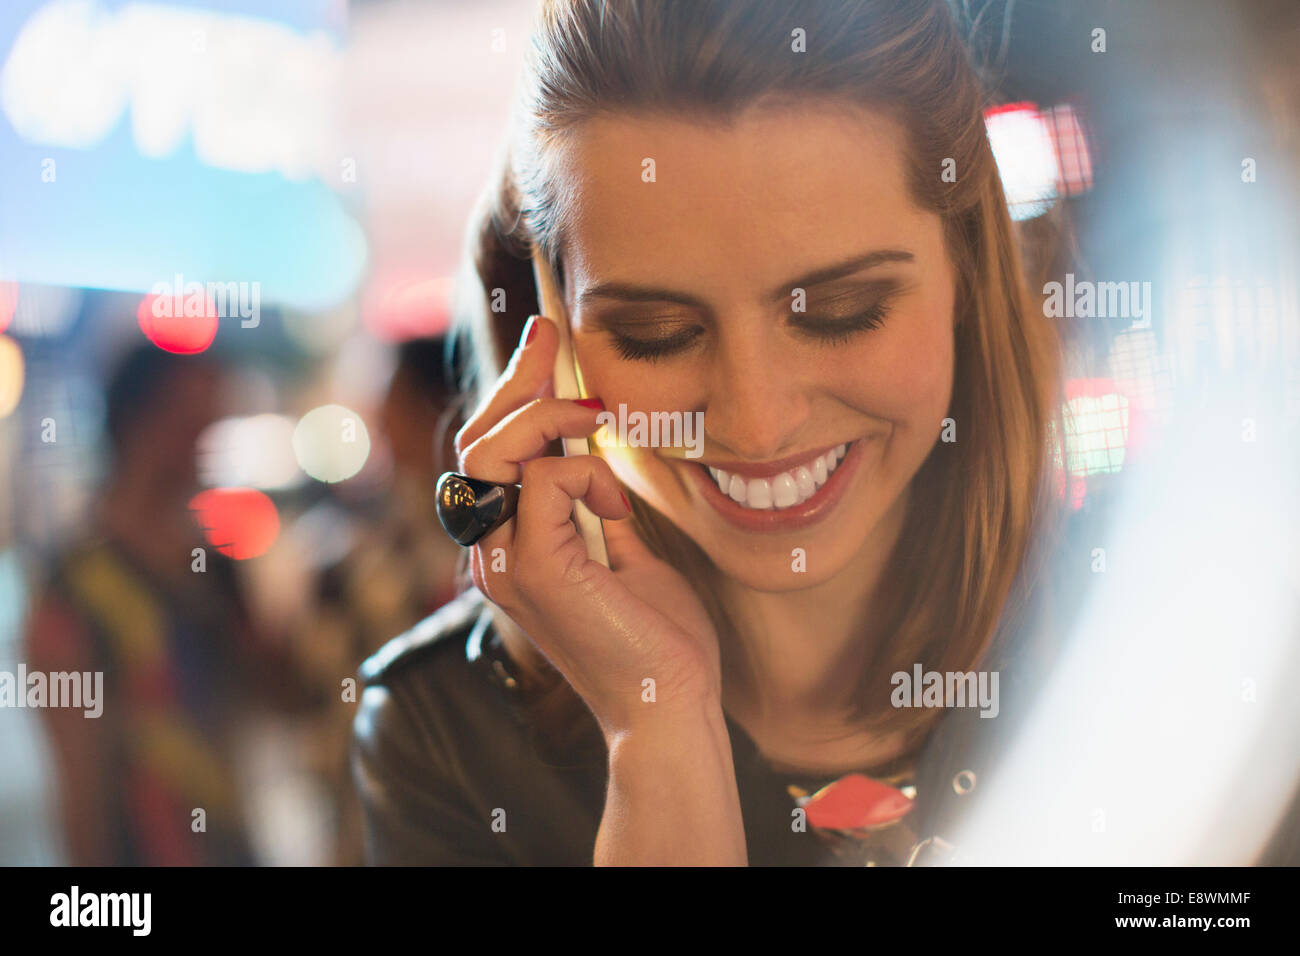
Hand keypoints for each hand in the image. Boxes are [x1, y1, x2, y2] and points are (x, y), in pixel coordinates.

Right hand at [454, 314, 721, 738]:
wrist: (673, 704)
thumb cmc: (659, 638)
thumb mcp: (625, 554)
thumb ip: (597, 511)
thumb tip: (592, 460)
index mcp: (512, 550)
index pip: (490, 457)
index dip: (513, 394)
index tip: (546, 341)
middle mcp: (494, 555)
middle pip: (478, 444)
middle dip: (517, 379)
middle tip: (551, 331)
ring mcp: (506, 564)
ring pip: (492, 452)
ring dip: (547, 415)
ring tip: (595, 416)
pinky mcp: (535, 569)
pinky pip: (544, 480)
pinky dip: (587, 476)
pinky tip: (618, 512)